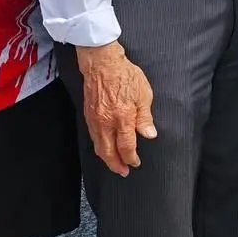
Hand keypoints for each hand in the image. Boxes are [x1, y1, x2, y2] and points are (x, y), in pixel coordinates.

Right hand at [75, 43, 156, 176]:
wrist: (102, 64)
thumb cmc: (125, 75)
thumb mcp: (144, 93)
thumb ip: (145, 117)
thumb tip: (149, 135)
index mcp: (123, 117)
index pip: (126, 146)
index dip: (131, 157)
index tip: (135, 162)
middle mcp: (106, 122)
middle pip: (109, 152)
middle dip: (116, 165)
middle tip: (123, 172)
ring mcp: (95, 120)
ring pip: (99, 147)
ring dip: (107, 158)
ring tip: (114, 164)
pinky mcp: (88, 115)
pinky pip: (93, 137)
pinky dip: (99, 147)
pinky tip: (105, 148)